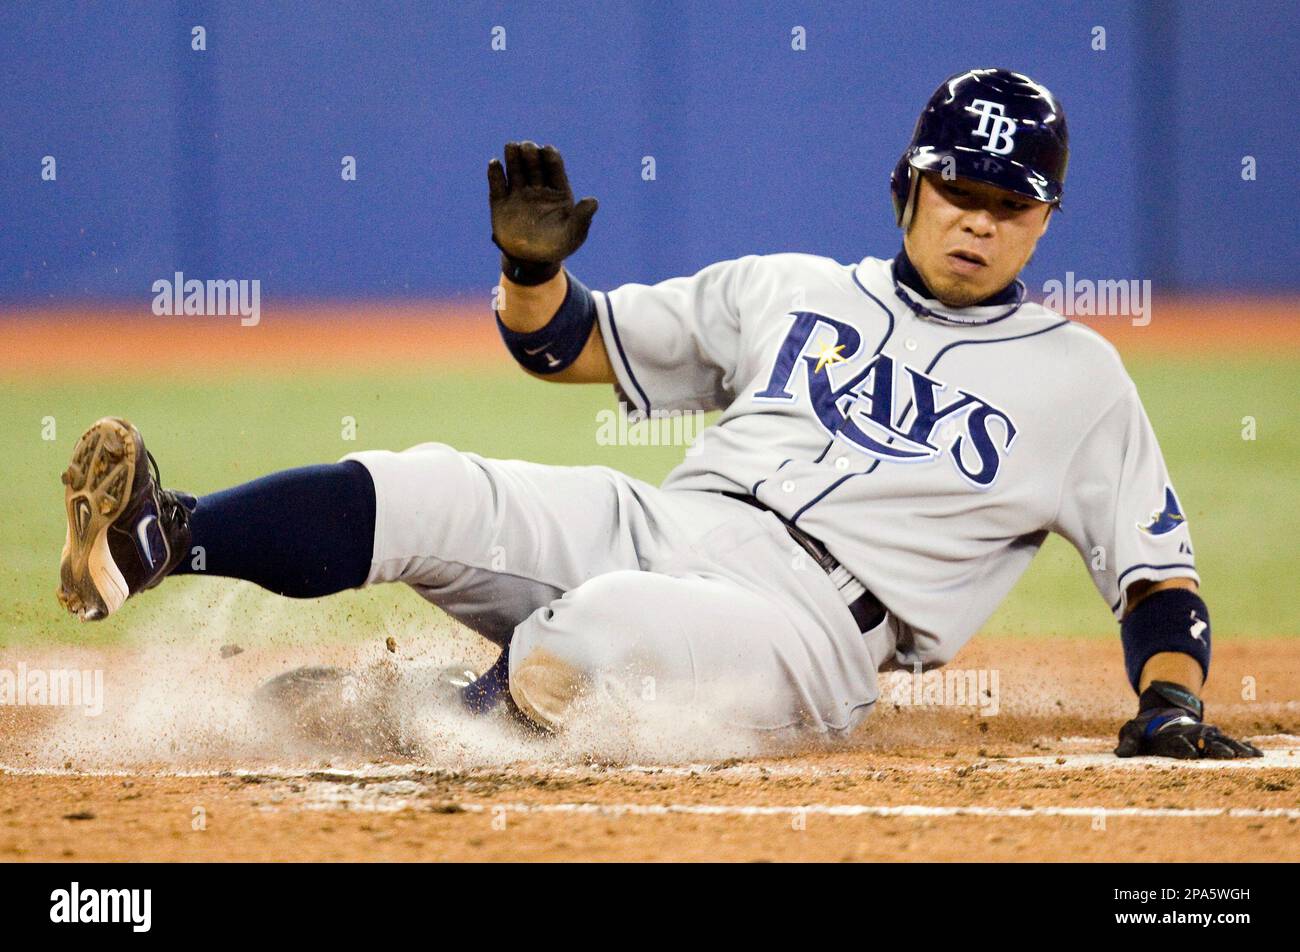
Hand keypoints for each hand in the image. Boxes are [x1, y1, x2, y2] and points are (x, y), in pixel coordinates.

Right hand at [488, 141, 597, 278]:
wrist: (533, 262)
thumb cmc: (558, 246)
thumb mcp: (574, 234)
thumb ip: (582, 217)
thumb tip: (593, 201)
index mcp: (557, 190)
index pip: (554, 167)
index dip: (551, 157)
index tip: (547, 150)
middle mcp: (537, 188)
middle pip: (534, 164)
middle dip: (531, 154)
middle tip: (528, 146)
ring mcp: (518, 194)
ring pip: (515, 170)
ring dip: (513, 157)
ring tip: (512, 147)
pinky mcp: (500, 203)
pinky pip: (497, 186)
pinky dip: (495, 174)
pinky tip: (494, 164)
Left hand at [1114, 681, 1262, 758]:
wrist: (1160, 717)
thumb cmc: (1145, 730)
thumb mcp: (1132, 732)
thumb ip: (1128, 743)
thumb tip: (1118, 754)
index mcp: (1170, 736)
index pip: (1177, 743)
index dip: (1183, 747)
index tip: (1191, 752)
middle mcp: (1190, 735)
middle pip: (1204, 741)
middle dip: (1214, 747)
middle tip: (1227, 755)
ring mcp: (1203, 735)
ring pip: (1221, 741)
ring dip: (1233, 748)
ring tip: (1247, 756)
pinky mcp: (1213, 738)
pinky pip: (1231, 743)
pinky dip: (1244, 747)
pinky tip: (1257, 754)